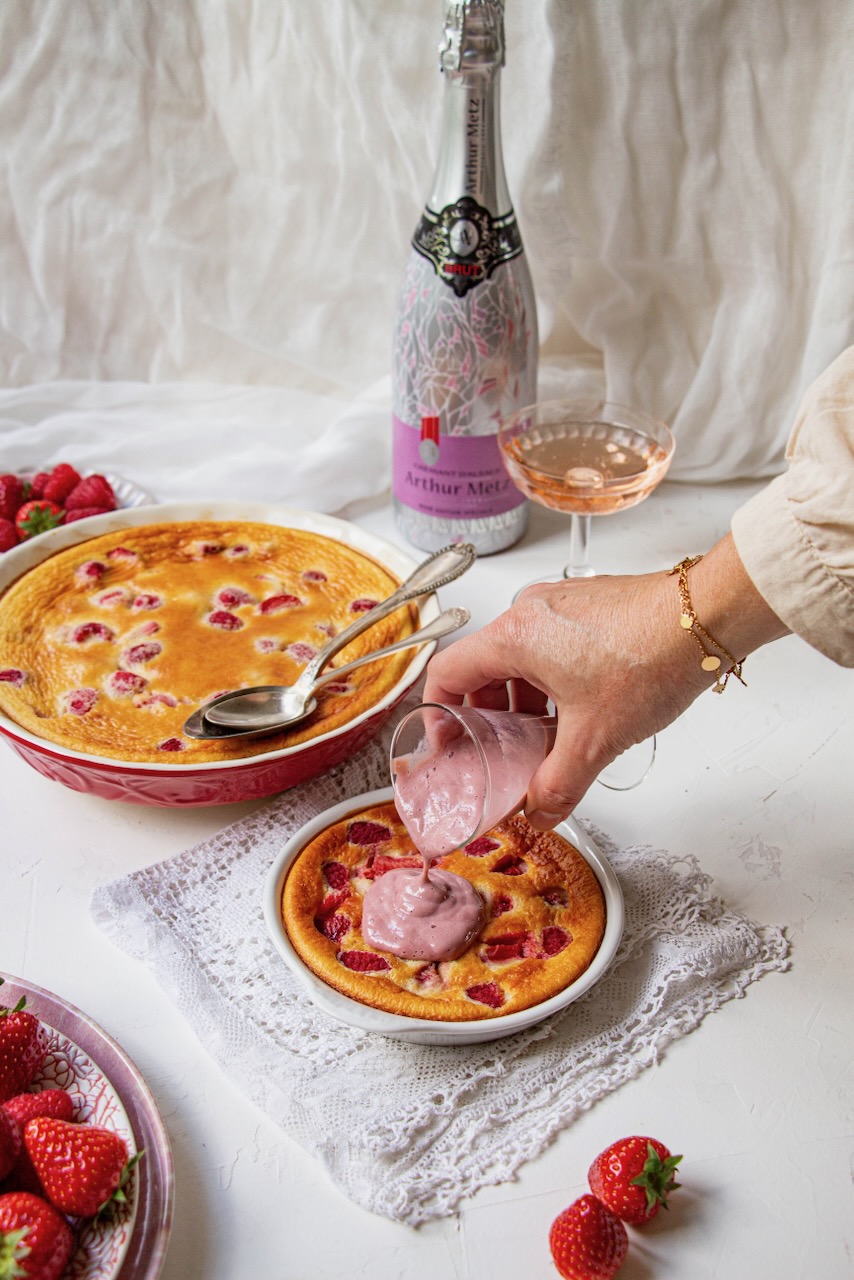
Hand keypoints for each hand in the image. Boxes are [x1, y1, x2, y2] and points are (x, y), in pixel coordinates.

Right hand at [423, 536, 787, 826]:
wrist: (709, 616)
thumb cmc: (652, 657)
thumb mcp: (595, 738)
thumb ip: (557, 783)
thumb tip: (539, 810)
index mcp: (514, 636)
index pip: (448, 673)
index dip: (440, 716)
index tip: (451, 746)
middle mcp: (529, 611)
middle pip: (484, 668)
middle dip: (490, 716)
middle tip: (503, 753)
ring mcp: (559, 604)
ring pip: (520, 659)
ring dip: (524, 702)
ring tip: (547, 739)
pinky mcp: (587, 606)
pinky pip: (549, 646)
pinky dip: (551, 682)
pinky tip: (577, 713)